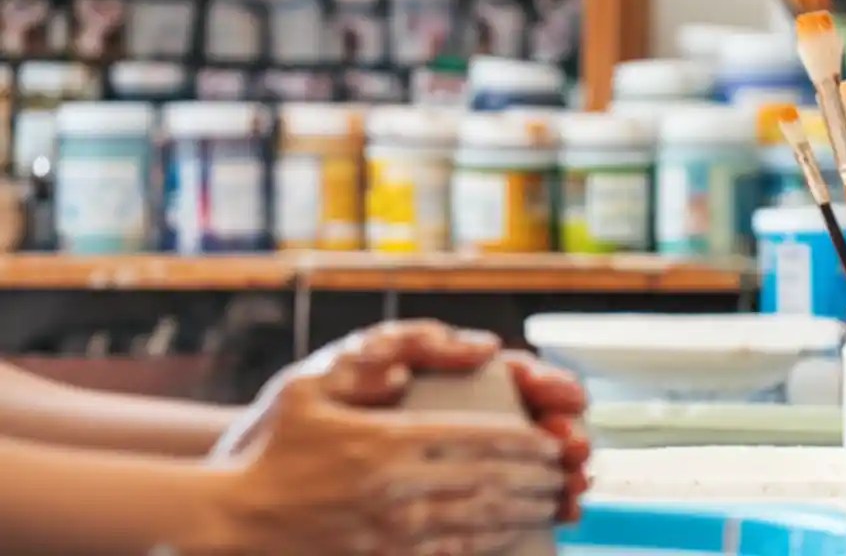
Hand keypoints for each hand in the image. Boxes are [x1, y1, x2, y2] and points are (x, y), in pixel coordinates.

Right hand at [208, 321, 568, 555]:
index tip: (549, 440)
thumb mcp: (307, 388)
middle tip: (559, 472)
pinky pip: (453, 554)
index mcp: (387, 442)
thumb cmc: (273, 447)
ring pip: (480, 522)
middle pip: (491, 482)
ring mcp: (393, 533)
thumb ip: (365, 364)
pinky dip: (491, 546)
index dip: (524, 441)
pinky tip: (512, 538)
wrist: (230, 521)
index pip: (478, 438)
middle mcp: (398, 489)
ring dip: (524, 512)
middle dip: (535, 477)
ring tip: (548, 502)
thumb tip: (414, 365)